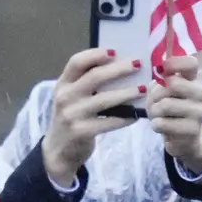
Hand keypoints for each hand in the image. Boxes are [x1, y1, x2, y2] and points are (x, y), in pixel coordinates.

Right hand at [40, 49, 145, 185]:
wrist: (58, 150)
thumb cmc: (71, 117)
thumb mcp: (71, 97)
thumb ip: (86, 82)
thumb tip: (118, 64)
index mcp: (63, 83)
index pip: (76, 62)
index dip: (95, 54)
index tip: (114, 51)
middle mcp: (64, 97)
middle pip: (94, 77)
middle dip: (118, 69)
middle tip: (138, 65)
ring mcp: (71, 115)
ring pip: (104, 99)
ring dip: (126, 93)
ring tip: (143, 89)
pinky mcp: (80, 131)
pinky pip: (108, 122)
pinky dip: (124, 117)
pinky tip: (136, 115)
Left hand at [147, 57, 201, 173]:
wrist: (182, 139)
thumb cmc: (169, 111)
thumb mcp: (163, 92)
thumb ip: (161, 80)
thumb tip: (160, 71)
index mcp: (193, 81)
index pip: (191, 63)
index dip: (175, 63)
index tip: (162, 70)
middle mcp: (201, 94)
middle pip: (172, 84)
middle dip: (155, 95)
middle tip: (154, 103)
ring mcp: (199, 112)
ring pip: (165, 105)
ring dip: (154, 111)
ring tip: (157, 116)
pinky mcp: (193, 130)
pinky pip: (163, 123)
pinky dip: (156, 124)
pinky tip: (161, 126)